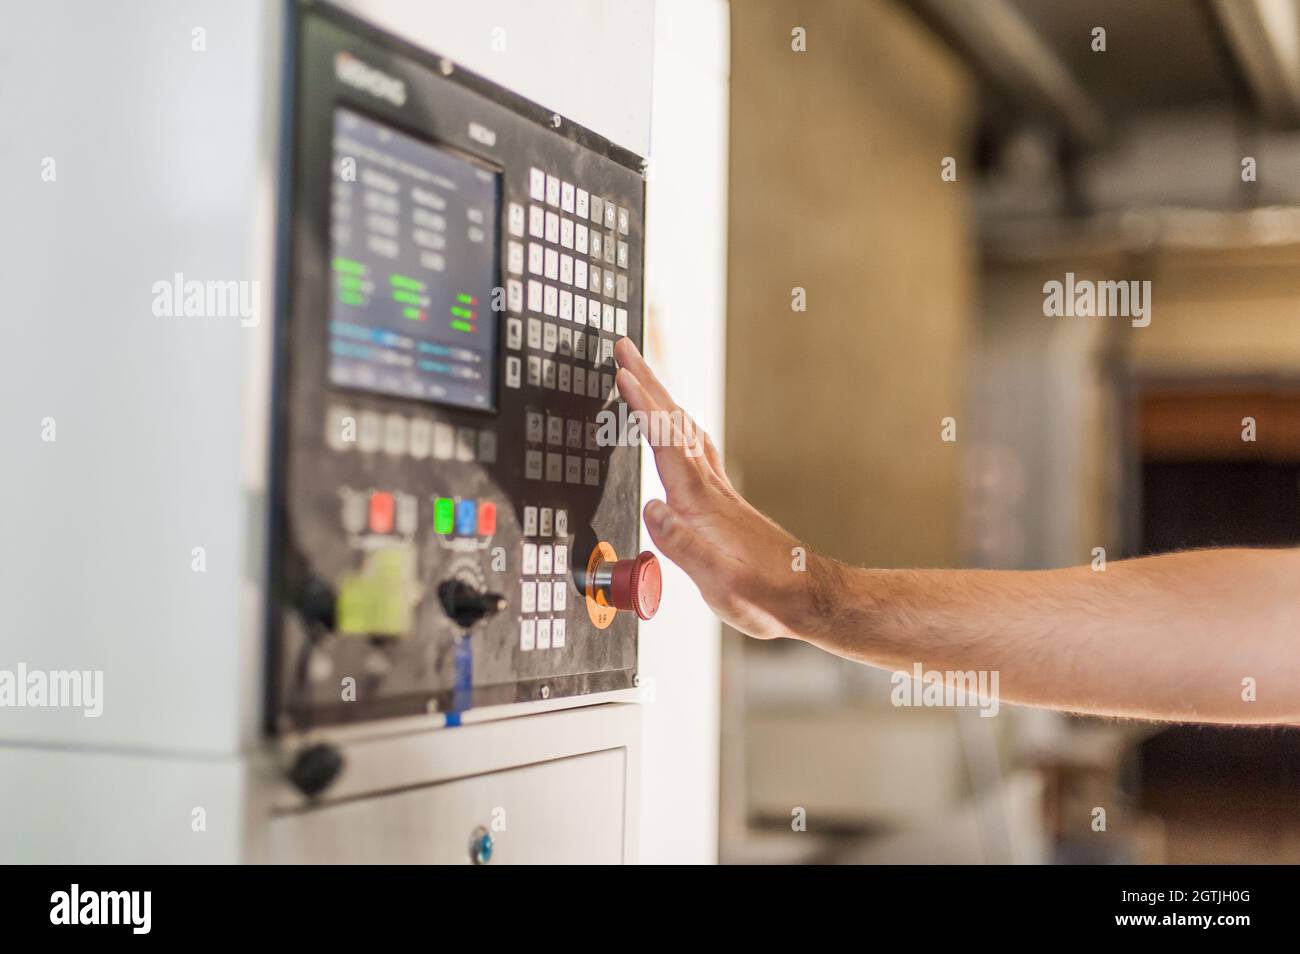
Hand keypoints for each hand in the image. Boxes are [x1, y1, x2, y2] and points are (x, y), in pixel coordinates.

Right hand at [614, 338, 835, 641]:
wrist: (807, 597)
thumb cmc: (766, 595)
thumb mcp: (720, 583)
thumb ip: (683, 546)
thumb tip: (653, 510)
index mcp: (701, 505)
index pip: (666, 445)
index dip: (643, 408)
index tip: (623, 373)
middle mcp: (710, 490)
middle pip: (674, 425)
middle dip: (648, 384)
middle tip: (625, 348)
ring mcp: (719, 492)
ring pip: (686, 432)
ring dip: (662, 400)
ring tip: (642, 375)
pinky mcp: (725, 502)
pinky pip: (696, 449)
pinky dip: (678, 427)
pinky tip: (676, 429)